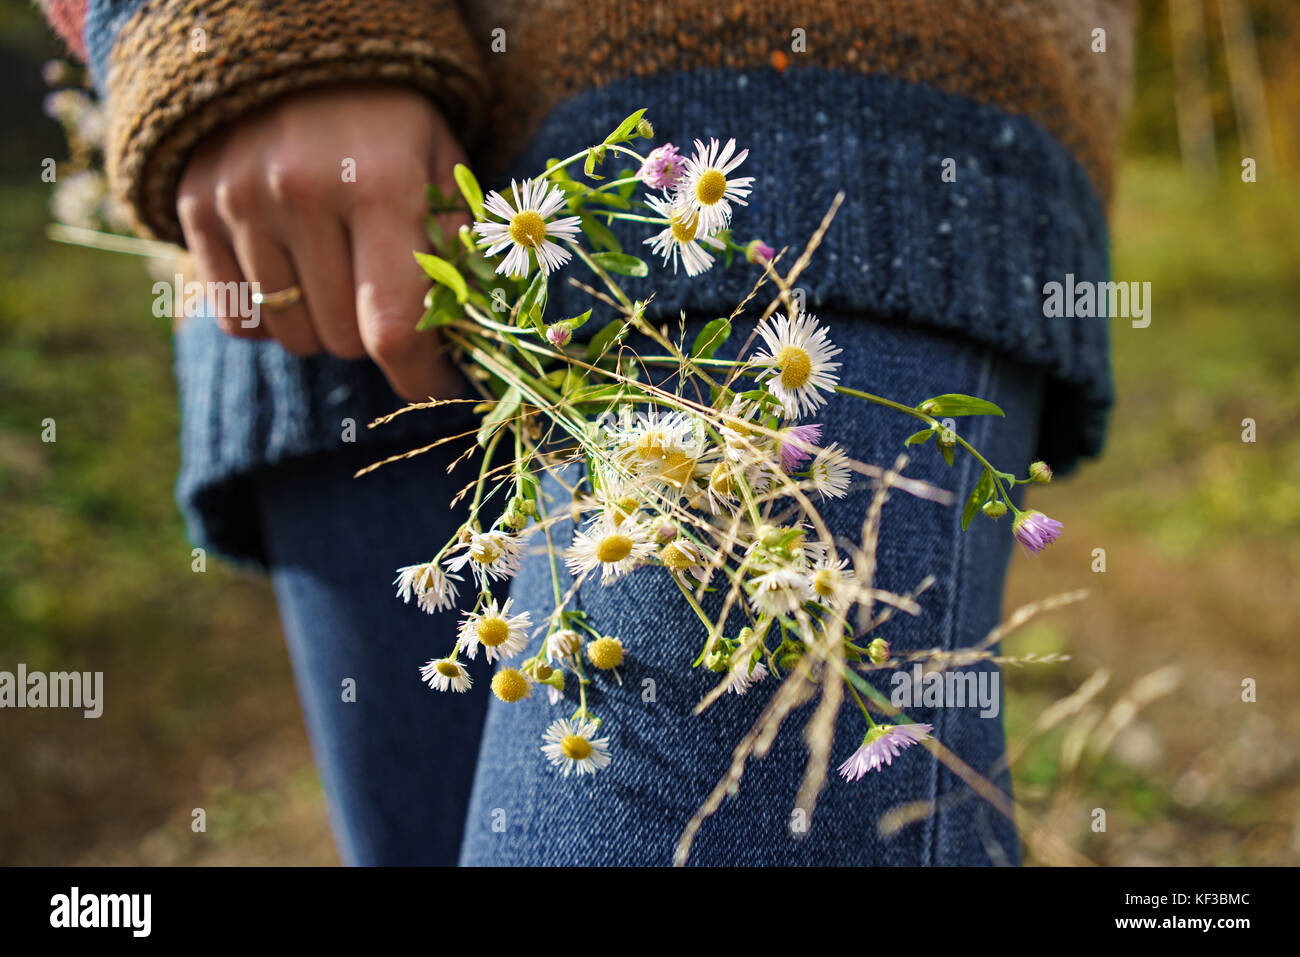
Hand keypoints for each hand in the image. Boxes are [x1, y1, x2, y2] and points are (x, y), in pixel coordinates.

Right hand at [177, 83, 464, 400]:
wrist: (300, 53)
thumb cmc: (393, 128)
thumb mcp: (446, 173)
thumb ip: (457, 256)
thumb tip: (459, 347)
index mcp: (382, 184)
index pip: (392, 328)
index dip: (418, 376)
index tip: (433, 385)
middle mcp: (302, 192)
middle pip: (343, 341)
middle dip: (374, 336)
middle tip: (384, 293)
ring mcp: (240, 199)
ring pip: (292, 337)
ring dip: (324, 326)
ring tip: (338, 272)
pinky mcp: (195, 205)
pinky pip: (238, 320)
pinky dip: (272, 317)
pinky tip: (294, 273)